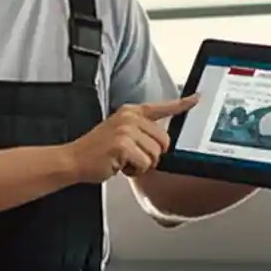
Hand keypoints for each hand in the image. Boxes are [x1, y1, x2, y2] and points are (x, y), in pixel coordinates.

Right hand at [64, 94, 199, 183]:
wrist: (74, 159)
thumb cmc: (97, 151)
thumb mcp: (120, 133)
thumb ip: (140, 132)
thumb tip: (162, 143)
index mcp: (130, 112)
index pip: (161, 107)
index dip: (181, 104)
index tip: (196, 99)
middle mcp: (130, 117)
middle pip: (164, 141)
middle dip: (152, 155)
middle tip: (132, 157)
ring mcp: (126, 130)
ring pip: (155, 154)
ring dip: (142, 165)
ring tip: (123, 161)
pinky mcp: (123, 145)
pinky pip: (144, 164)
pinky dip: (134, 171)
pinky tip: (119, 165)